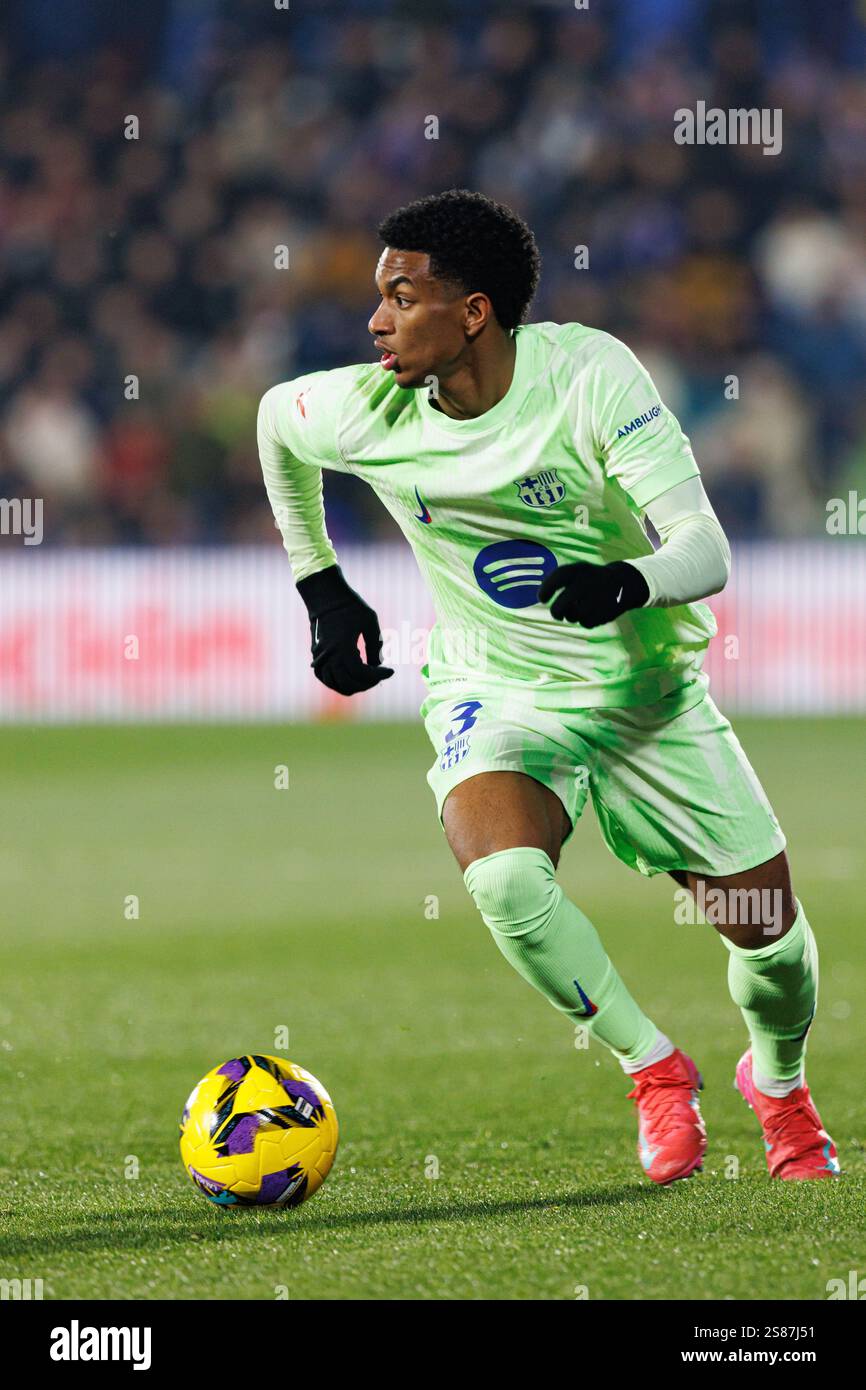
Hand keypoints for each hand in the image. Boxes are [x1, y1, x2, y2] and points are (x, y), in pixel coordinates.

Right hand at [296, 565, 393, 694]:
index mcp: (343, 648)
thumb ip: (375, 646)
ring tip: (368, 678)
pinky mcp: (316, 656)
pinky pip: (325, 678)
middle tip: (380, 675)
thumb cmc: (350, 606)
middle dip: (368, 683)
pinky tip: (351, 677)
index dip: (379, 676)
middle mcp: (329, 656)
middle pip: (349, 683)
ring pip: (336, 684)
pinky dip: (338, 682)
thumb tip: (378, 665)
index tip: (391, 671)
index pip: (362, 674)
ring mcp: (320, 658)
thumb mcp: (370, 622)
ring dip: (353, 685)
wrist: (325, 597)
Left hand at [538, 560, 648, 628]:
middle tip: (557, 614)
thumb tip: (540, 598)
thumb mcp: (576, 571)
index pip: (557, 578)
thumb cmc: (590, 578)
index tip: (542, 599)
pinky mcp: (603, 612)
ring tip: (580, 608)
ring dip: (571, 616)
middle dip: (556, 612)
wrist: (622, 583)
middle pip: (560, 607)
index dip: (546, 590)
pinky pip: (585, 623)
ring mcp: (596, 598)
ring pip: (572, 617)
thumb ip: (557, 581)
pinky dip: (585, 620)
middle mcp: (587, 583)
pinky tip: (593, 611)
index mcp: (578, 570)